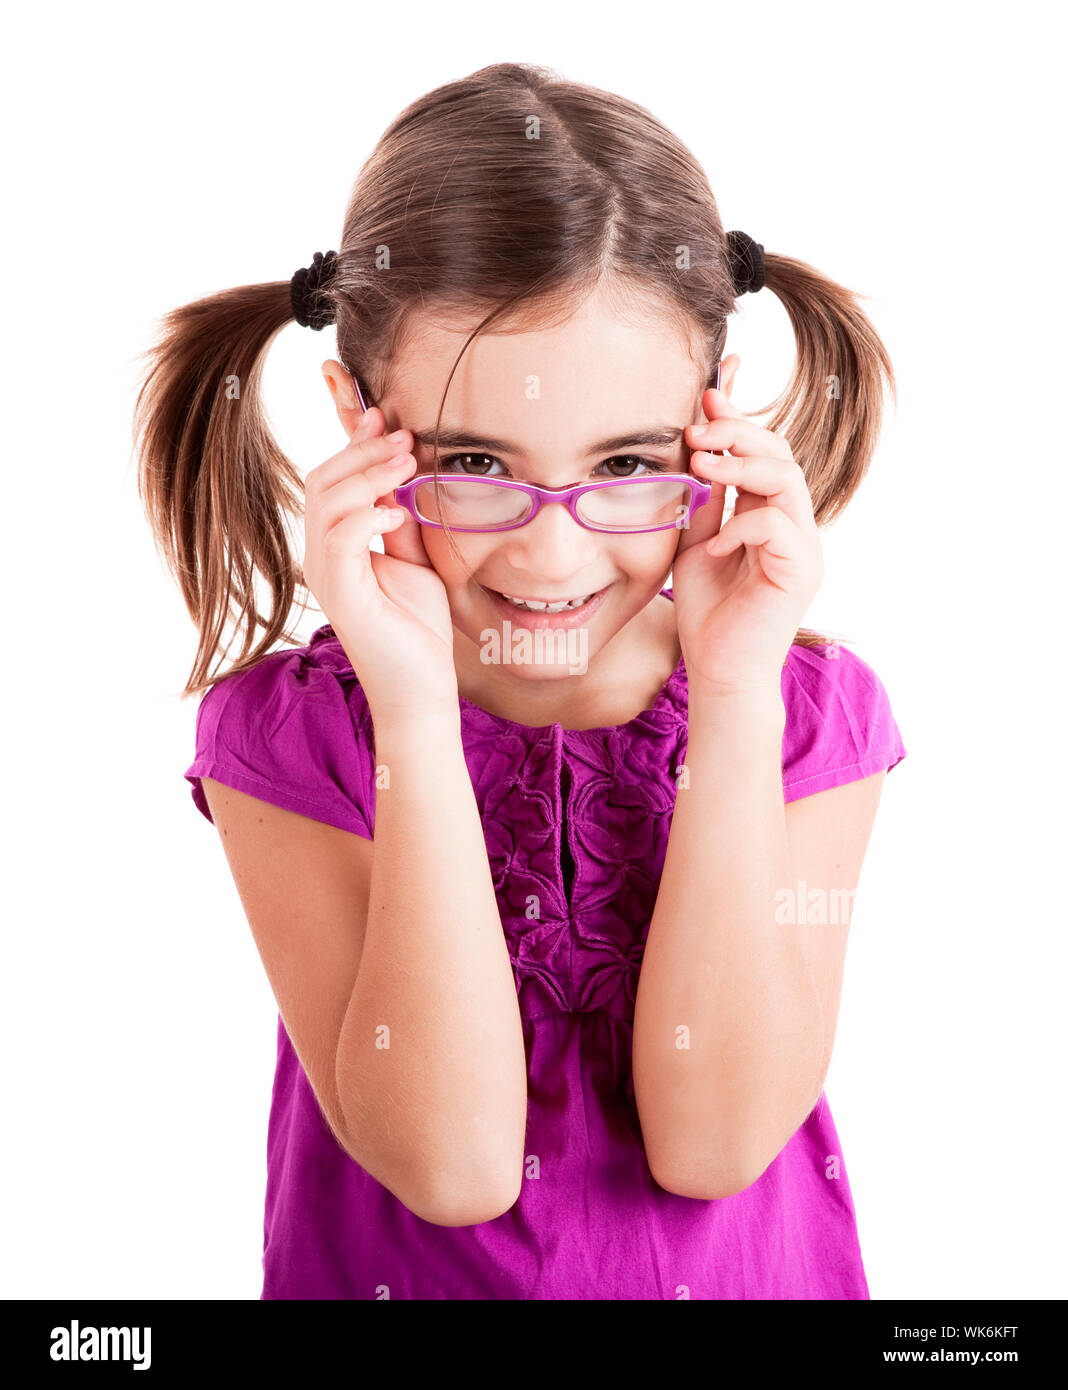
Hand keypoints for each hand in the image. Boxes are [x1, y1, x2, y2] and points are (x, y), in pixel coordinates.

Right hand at [302, 407, 457, 717]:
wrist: (421, 690)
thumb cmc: (418, 630)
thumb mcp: (415, 559)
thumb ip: (402, 517)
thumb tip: (403, 469)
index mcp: (337, 543)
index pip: (331, 477)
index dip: (345, 435)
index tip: (369, 402)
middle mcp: (322, 554)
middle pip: (322, 479)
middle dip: (362, 449)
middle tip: (406, 438)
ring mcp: (326, 574)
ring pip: (326, 500)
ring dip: (369, 474)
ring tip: (407, 465)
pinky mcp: (341, 594)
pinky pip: (339, 537)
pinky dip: (367, 515)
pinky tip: (397, 515)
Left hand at [671, 386, 824, 697]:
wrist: (718, 670)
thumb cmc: (707, 612)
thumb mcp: (695, 541)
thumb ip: (702, 498)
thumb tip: (692, 443)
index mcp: (769, 512)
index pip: (762, 449)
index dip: (740, 413)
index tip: (712, 384)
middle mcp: (793, 523)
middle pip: (778, 453)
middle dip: (736, 431)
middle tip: (695, 428)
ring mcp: (803, 546)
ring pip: (786, 478)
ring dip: (741, 463)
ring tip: (700, 464)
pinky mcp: (801, 571)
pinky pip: (777, 526)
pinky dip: (742, 525)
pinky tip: (715, 544)